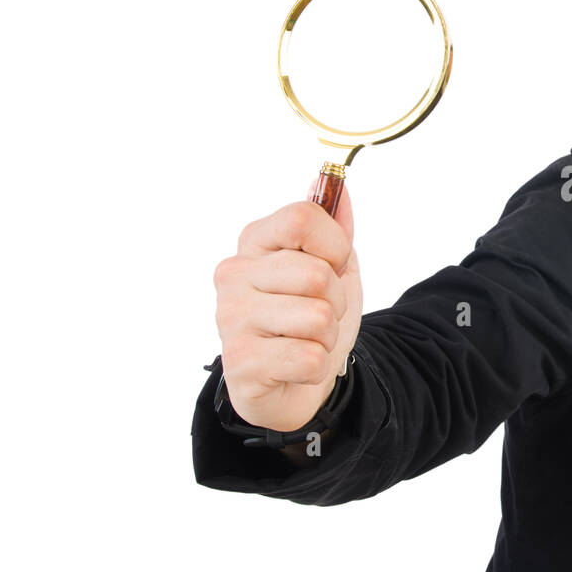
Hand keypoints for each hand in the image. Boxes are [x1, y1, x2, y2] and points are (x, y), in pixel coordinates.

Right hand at [212, 182, 362, 431]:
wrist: (295, 383)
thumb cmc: (309, 319)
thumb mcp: (333, 268)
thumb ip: (335, 229)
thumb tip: (340, 189)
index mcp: (254, 241)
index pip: (303, 218)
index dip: (335, 246)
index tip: (331, 266)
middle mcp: (233, 274)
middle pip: (317, 273)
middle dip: (336, 300)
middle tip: (318, 314)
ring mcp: (231, 318)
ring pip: (318, 317)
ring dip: (328, 335)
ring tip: (306, 339)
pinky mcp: (240, 362)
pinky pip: (309, 357)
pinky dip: (316, 366)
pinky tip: (295, 365)